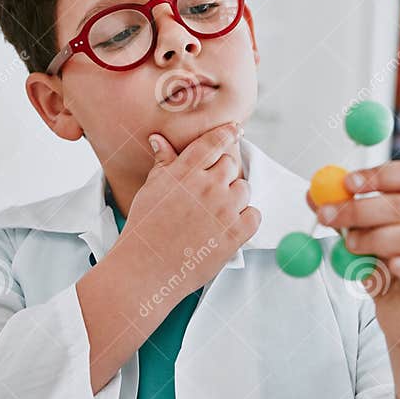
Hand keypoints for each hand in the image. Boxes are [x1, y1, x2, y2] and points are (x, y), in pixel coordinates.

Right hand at [117, 121, 261, 298]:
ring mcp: (223, 209)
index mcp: (184, 172)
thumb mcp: (150, 190)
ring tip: (214, 213)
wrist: (145, 269)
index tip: (235, 129)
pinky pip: (254, 215)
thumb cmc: (145, 229)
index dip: (227, 132)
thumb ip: (163, 163)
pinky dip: (245, 219)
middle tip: (209, 192)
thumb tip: (158, 138)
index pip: (213, 142)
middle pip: (231, 165)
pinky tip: (226, 227)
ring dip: (234, 197)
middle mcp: (206, 186)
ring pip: (244, 189)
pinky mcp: (235, 233)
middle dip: (223, 174)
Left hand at [310, 160, 399, 349]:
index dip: (378, 176)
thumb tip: (312, 194)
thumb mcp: (361, 241)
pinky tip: (390, 267)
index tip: (346, 183)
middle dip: (362, 208)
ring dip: (377, 238)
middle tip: (329, 217)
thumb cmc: (391, 274)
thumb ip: (342, 218)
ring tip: (352, 247)